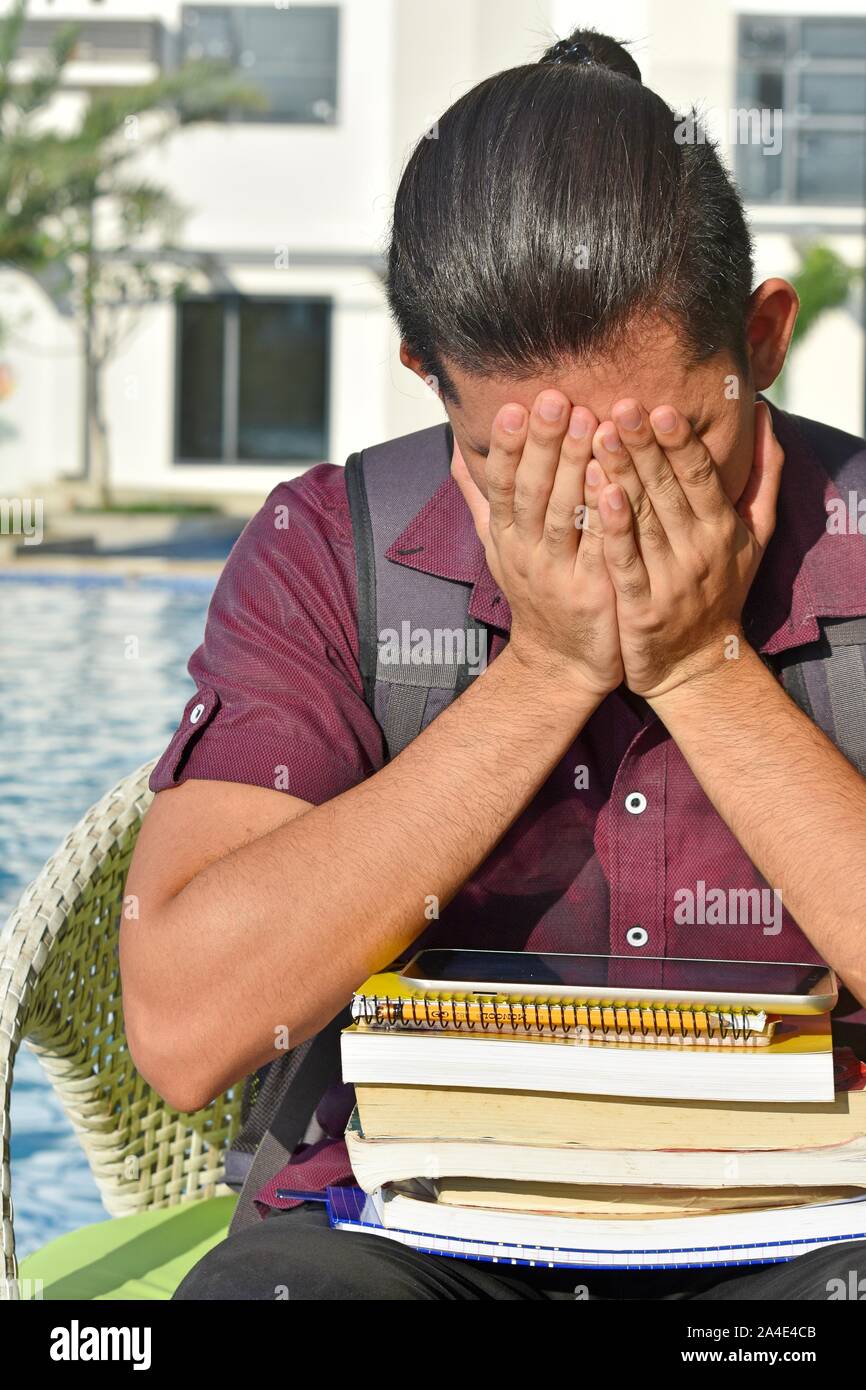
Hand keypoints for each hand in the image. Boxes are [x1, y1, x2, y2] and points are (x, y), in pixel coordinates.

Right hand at [452, 390, 623, 701]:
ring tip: (592, 422)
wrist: (561, 664)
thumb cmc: (537, 596)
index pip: (499, 483)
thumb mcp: (499, 547)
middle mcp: (526, 552)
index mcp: (505, 536)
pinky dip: (607, 516)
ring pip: (564, 513)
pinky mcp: (592, 592)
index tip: (512, 405)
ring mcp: (558, 573)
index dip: (505, 445)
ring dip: (576, 467)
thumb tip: (454, 448)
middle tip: (555, 398)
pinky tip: (618, 483)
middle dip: (543, 443)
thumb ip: (480, 497)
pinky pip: (598, 548)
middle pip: (530, 491)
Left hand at [590, 399, 782, 699]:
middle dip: (645, 447)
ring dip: (622, 476)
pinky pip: (624, 561)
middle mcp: (699, 550)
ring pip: (644, 519)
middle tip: (622, 405)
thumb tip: (765, 416)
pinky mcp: (641, 607)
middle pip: (669, 491)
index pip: (701, 476)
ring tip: (600, 436)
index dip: (681, 443)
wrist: (698, 666)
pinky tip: (599, 495)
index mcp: (723, 528)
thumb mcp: (756, 536)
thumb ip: (764, 476)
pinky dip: (613, 529)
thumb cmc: (723, 590)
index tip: (661, 407)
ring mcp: (670, 579)